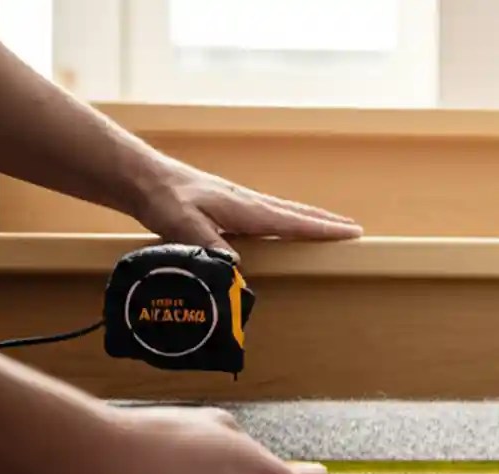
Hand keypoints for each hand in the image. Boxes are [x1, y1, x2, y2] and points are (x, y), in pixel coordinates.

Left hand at [133, 156, 362, 258]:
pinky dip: (288, 218)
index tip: (350, 232)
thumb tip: (236, 269)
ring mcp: (240, 202)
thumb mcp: (182, 225)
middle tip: (354, 229)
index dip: (322, 229)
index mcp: (244, 209)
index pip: (292, 221)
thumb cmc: (163, 198)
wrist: (144, 178)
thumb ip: (209, 246)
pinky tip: (285, 225)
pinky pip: (269, 213)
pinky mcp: (229, 207)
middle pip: (296, 213)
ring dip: (310, 219)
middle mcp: (248, 203)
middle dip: (326, 222)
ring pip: (285, 212)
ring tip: (330, 227)